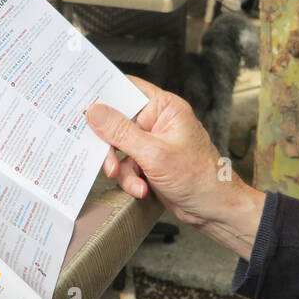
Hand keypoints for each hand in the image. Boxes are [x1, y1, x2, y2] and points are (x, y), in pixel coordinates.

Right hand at [87, 76, 265, 259]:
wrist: (214, 209)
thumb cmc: (200, 177)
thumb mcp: (155, 154)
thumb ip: (121, 132)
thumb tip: (95, 112)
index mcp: (164, 107)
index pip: (127, 89)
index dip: (104, 95)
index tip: (83, 106)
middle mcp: (158, 121)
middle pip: (117, 122)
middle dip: (111, 145)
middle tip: (107, 159)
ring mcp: (153, 142)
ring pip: (119, 147)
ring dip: (122, 168)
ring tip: (134, 180)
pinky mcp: (150, 162)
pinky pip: (127, 165)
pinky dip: (130, 179)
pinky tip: (141, 188)